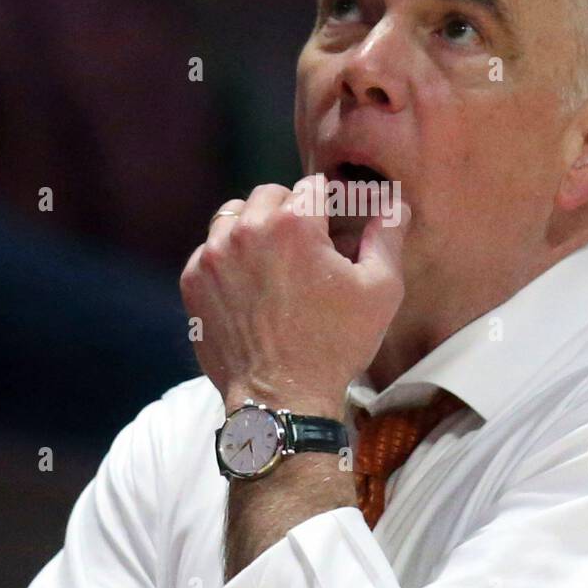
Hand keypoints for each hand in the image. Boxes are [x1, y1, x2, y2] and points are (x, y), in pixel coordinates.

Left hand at [180, 174, 409, 416]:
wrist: (282, 400)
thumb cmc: (335, 345)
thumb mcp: (380, 290)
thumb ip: (387, 236)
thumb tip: (395, 203)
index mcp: (294, 224)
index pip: (312, 187)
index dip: (329, 206)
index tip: (332, 228)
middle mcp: (247, 230)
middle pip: (270, 195)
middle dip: (290, 213)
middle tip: (305, 250)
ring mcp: (213, 255)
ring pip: (233, 216)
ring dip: (254, 229)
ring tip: (273, 263)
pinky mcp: (193, 281)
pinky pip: (209, 249)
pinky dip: (228, 259)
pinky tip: (249, 287)